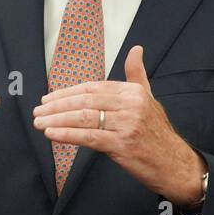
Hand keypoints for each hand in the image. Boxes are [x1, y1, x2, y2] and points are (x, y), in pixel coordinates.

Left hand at [31, 45, 205, 204]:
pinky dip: (67, 134)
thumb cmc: (157, 133)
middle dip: (57, 106)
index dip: (67, 93)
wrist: (175, 164)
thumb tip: (136, 50)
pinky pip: (88, 137)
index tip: (48, 99)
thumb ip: (136, 75)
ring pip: (84, 118)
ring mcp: (127, 124)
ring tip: (39, 123)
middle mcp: (131, 104)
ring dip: (56, 120)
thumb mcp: (149, 99)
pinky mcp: (122, 144)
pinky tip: (51, 134)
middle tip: (38, 111)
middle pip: (85, 101)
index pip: (92, 88)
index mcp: (133, 91)